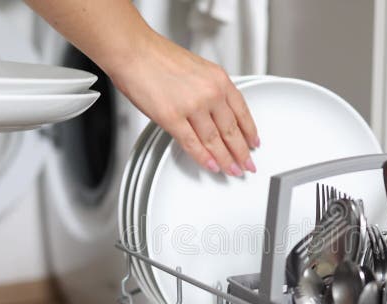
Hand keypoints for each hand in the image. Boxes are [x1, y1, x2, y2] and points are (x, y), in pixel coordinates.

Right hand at [109, 33, 258, 176]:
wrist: (133, 50)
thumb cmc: (158, 57)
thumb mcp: (198, 68)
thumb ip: (210, 90)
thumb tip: (216, 112)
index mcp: (219, 79)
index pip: (242, 112)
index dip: (250, 132)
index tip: (254, 143)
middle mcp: (210, 93)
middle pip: (232, 130)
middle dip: (241, 152)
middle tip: (247, 164)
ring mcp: (192, 107)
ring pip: (215, 141)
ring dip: (225, 160)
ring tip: (232, 169)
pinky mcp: (172, 118)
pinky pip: (193, 144)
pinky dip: (204, 158)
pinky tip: (211, 165)